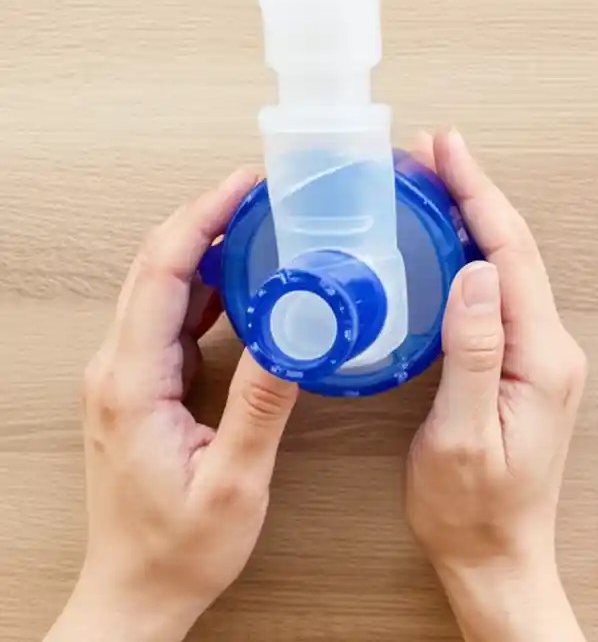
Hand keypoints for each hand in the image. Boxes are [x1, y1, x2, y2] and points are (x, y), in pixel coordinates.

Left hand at [45, 168, 300, 641]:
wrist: (136, 592)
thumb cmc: (178, 548)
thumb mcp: (234, 481)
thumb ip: (262, 404)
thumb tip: (297, 332)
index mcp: (132, 384)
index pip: (160, 274)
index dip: (202, 220)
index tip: (246, 187)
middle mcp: (118, 371)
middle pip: (156, 267)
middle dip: (208, 218)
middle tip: (265, 193)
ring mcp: (126, 378)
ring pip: (162, 289)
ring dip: (209, 250)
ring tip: (264, 224)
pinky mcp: (141, 389)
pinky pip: (171, 320)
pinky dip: (208, 289)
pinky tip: (247, 283)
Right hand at [404, 130, 587, 641]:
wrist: (499, 557)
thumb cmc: (474, 510)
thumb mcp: (463, 435)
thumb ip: (474, 353)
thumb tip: (475, 273)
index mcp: (542, 358)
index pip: (510, 254)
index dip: (477, 195)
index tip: (444, 150)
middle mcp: (553, 350)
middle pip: (514, 250)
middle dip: (474, 193)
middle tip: (429, 152)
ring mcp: (544, 358)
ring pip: (510, 268)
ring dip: (474, 220)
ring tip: (433, 182)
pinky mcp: (527, 369)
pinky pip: (503, 295)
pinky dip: (474, 256)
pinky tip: (446, 245)